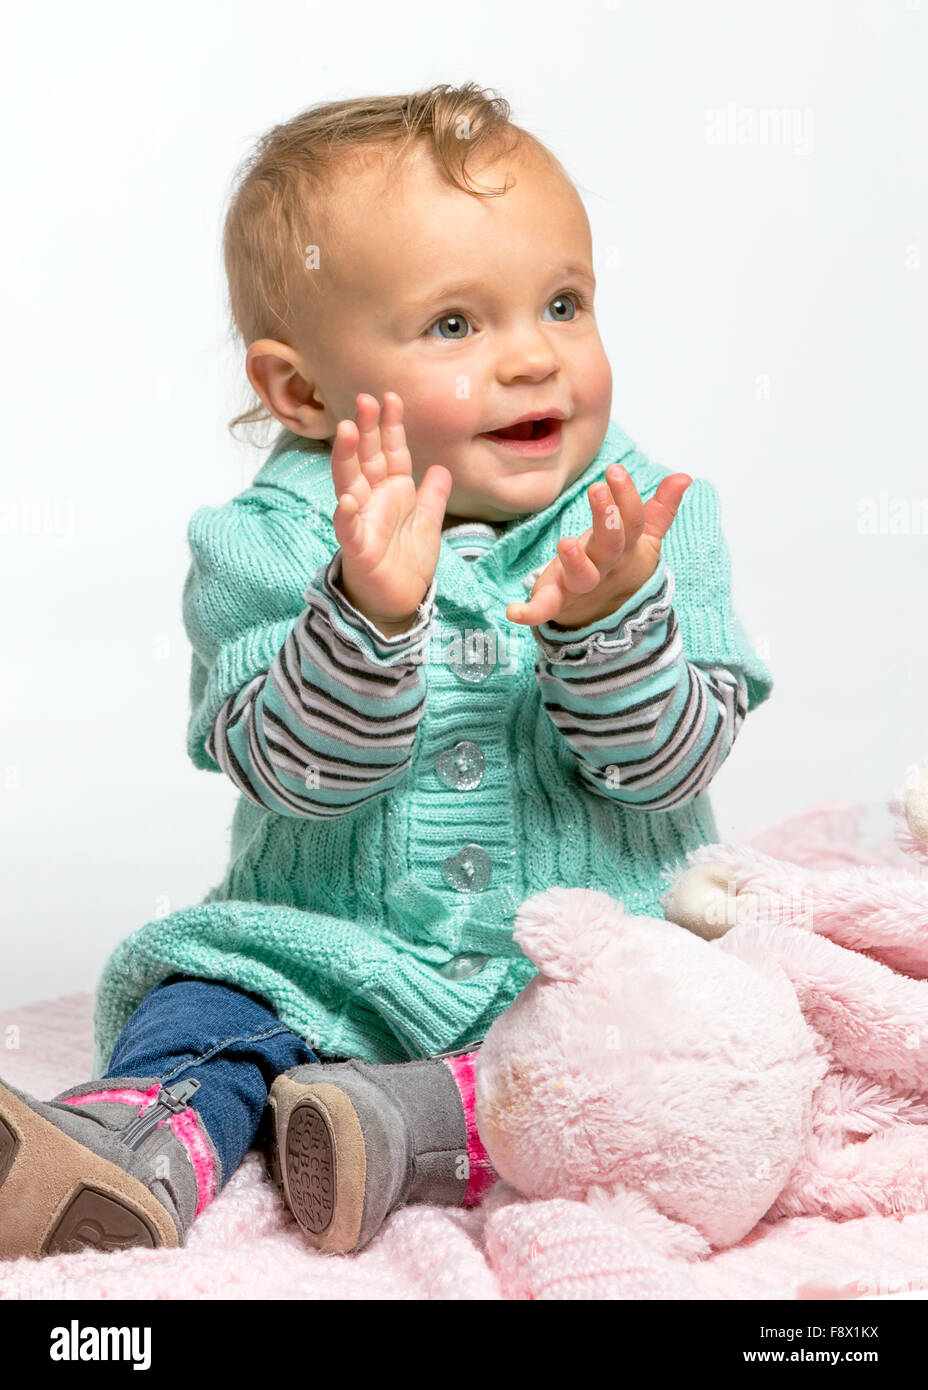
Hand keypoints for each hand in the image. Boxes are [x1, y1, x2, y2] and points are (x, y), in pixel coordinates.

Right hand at [331, 392, 452, 631]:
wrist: (398, 600)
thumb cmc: (407, 560)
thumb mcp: (428, 523)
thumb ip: (433, 496)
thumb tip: (442, 468)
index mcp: (391, 491)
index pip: (390, 452)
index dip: (391, 426)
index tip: (391, 398)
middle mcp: (373, 500)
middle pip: (367, 458)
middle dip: (365, 429)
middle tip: (365, 400)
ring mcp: (361, 521)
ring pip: (350, 483)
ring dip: (346, 457)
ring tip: (346, 431)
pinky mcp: (357, 547)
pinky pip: (348, 528)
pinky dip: (346, 514)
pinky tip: (346, 499)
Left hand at [506, 464, 692, 630]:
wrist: (605, 612)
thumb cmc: (619, 565)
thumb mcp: (643, 538)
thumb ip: (660, 509)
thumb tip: (684, 476)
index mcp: (625, 547)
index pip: (633, 522)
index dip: (627, 498)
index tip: (615, 470)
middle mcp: (605, 565)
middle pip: (611, 545)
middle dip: (607, 520)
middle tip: (598, 490)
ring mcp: (580, 585)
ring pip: (582, 576)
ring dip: (576, 563)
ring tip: (566, 543)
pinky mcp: (557, 601)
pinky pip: (544, 609)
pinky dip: (530, 612)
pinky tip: (513, 611)